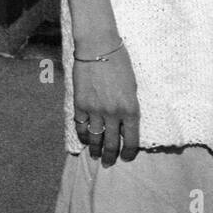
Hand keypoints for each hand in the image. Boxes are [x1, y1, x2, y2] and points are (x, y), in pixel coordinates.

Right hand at [72, 43, 139, 165]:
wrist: (99, 48)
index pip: (132, 139)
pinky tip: (85, 141)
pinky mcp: (80, 105)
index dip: (129, 152)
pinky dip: (83, 136)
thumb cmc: (120, 64)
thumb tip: (125, 125)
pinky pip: (81, 127)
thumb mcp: (133, 87)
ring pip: (95, 139)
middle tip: (110, 164)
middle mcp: (113, 113)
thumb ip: (129, 107)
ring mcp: (95, 110)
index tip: (126, 157)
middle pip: (112, 143)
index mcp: (130, 108)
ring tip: (96, 155)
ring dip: (96, 150)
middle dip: (112, 156)